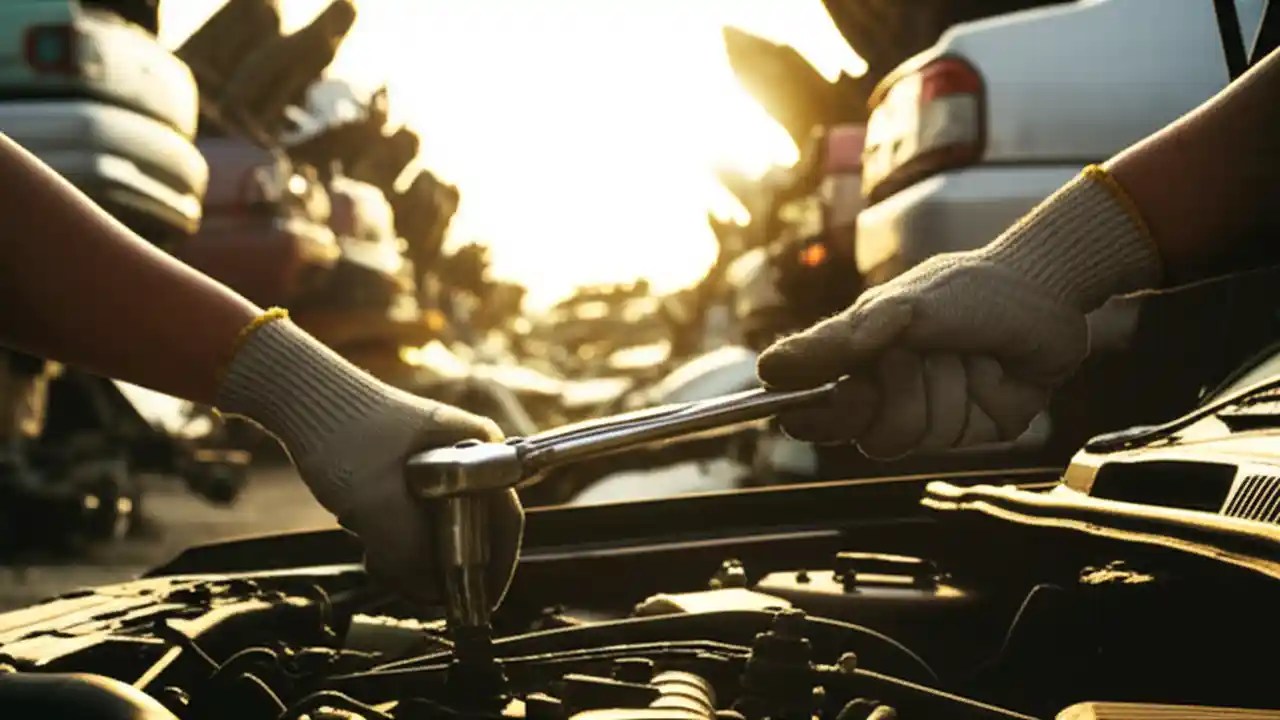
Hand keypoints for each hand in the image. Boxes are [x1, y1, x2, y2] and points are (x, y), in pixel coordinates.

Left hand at [295, 394, 523, 606]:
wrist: (300, 395)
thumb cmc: (345, 433)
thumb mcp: (377, 502)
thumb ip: (408, 552)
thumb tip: (431, 594)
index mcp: (479, 448)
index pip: (505, 518)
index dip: (496, 566)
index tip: (481, 603)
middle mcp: (468, 456)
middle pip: (473, 529)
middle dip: (443, 568)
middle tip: (412, 590)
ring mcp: (440, 464)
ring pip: (442, 530)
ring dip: (414, 558)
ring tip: (378, 564)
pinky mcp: (412, 475)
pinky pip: (418, 521)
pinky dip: (398, 543)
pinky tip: (370, 549)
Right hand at [758, 253, 1085, 457]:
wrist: (1046, 291)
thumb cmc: (967, 289)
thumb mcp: (895, 308)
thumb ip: (835, 342)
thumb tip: (767, 369)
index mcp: (862, 365)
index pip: (817, 410)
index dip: (812, 416)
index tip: (808, 404)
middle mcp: (893, 397)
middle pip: (865, 431)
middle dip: (890, 388)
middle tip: (909, 353)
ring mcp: (933, 418)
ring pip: (910, 434)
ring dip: (937, 385)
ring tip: (959, 353)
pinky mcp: (973, 433)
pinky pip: (954, 435)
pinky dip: (970, 394)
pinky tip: (987, 371)